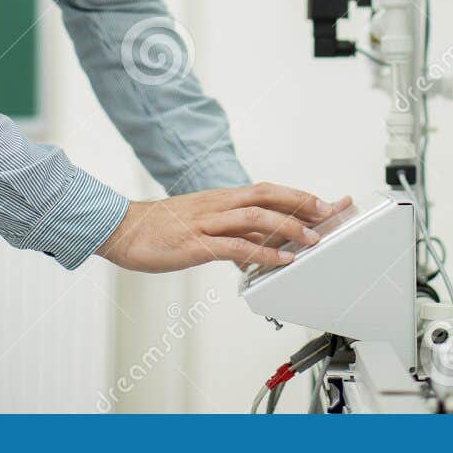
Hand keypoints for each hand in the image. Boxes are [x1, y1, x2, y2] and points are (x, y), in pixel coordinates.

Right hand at [95, 183, 351, 272]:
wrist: (122, 229)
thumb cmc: (161, 228)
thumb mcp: (203, 224)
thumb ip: (233, 232)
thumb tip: (262, 243)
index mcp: (221, 198)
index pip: (267, 191)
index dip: (298, 195)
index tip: (325, 202)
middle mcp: (218, 204)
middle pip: (268, 195)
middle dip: (302, 202)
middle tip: (330, 212)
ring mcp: (208, 222)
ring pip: (255, 216)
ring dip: (288, 227)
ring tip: (311, 240)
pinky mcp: (196, 243)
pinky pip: (234, 246)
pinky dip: (261, 253)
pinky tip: (279, 261)